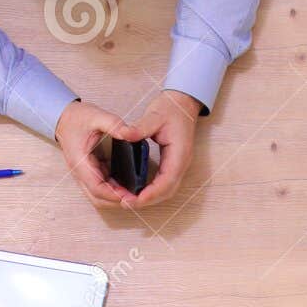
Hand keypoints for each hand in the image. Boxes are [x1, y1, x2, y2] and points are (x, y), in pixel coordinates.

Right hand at [55, 100, 133, 206]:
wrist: (64, 117)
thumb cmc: (76, 117)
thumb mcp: (96, 116)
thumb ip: (113, 124)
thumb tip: (130, 133)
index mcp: (80, 162)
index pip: (96, 187)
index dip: (113, 195)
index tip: (129, 195)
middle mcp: (80, 171)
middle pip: (97, 197)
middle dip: (116, 200)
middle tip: (135, 197)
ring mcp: (84, 173)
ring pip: (98, 194)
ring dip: (114, 196)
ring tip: (133, 192)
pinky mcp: (90, 170)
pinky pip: (101, 185)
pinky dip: (113, 188)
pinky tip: (127, 182)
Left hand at [115, 89, 200, 206]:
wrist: (182, 104)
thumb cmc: (171, 109)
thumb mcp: (154, 116)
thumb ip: (139, 127)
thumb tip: (123, 134)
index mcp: (179, 153)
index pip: (167, 181)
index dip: (151, 193)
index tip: (135, 199)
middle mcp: (182, 163)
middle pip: (167, 191)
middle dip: (148, 200)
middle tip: (126, 203)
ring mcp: (179, 165)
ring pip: (167, 190)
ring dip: (150, 198)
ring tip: (129, 200)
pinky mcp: (173, 164)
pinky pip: (164, 183)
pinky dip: (152, 191)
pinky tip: (138, 191)